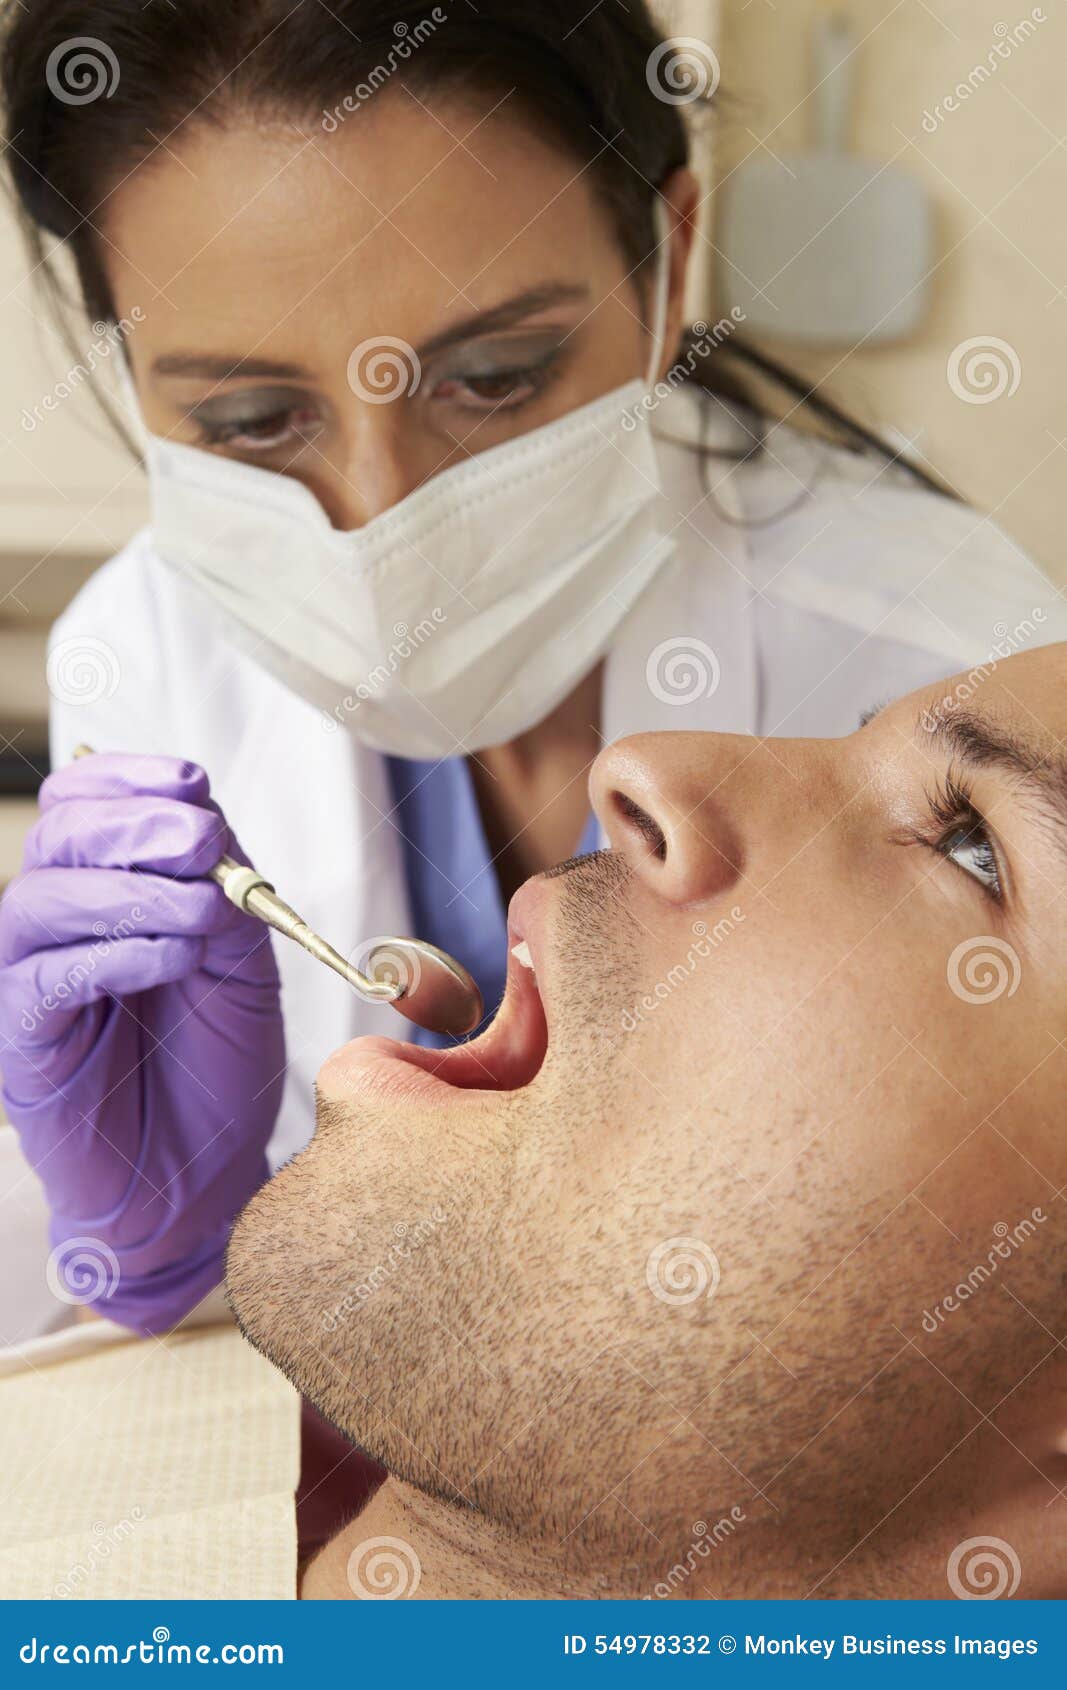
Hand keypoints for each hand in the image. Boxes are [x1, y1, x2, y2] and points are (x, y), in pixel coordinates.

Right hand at [0, 753, 284, 1333]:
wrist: (206, 1176)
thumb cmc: (216, 1066)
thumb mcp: (242, 961)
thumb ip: (224, 892)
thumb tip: (206, 823)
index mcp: (105, 891)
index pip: (83, 803)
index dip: (128, 779)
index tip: (191, 784)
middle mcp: (57, 927)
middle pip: (56, 838)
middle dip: (133, 826)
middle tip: (201, 844)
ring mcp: (31, 983)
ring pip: (39, 900)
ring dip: (130, 891)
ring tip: (202, 914)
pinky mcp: (25, 1044)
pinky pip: (42, 979)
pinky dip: (112, 954)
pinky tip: (170, 958)